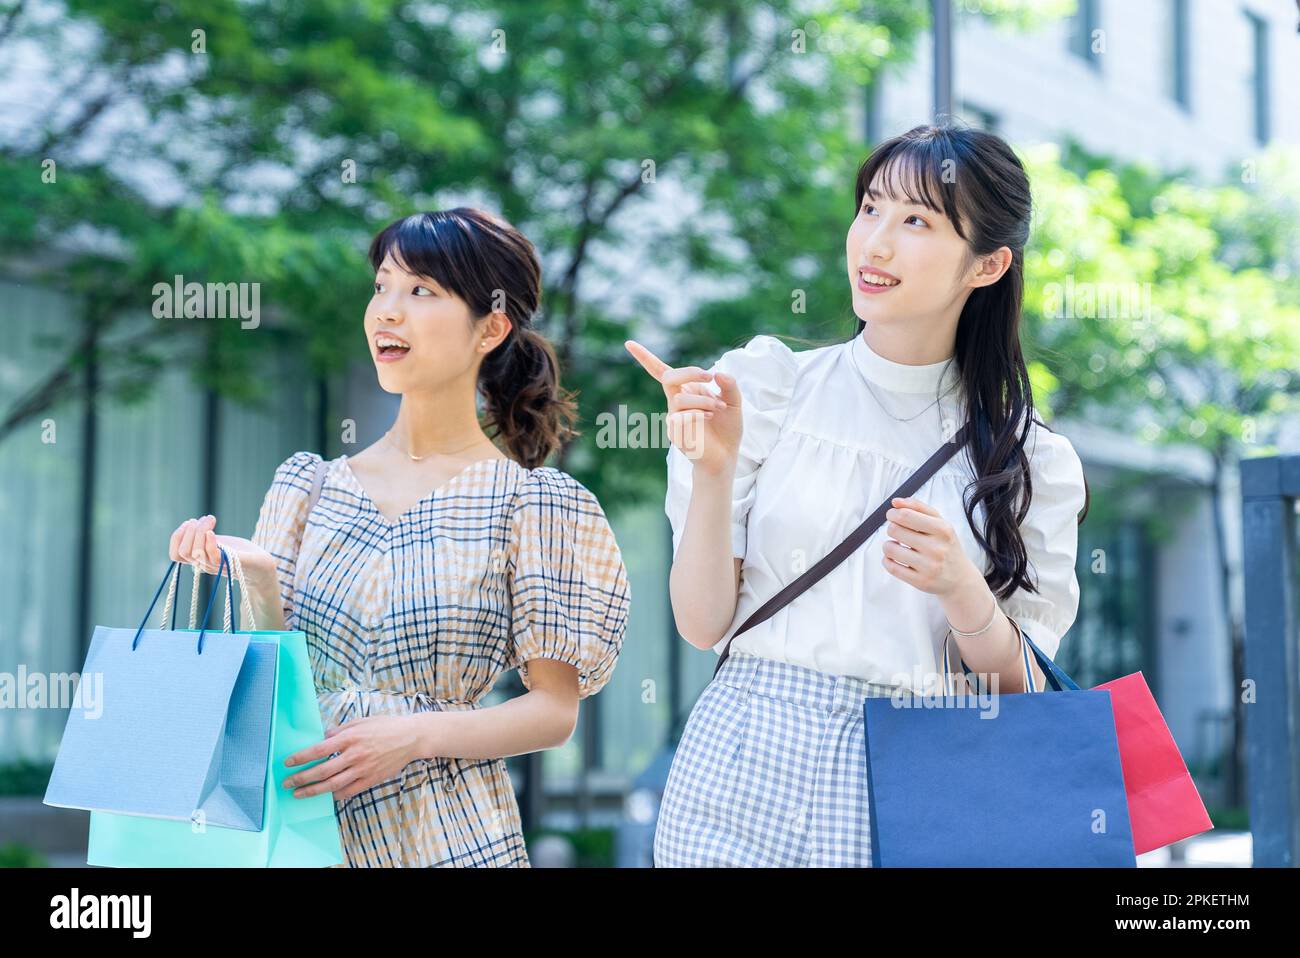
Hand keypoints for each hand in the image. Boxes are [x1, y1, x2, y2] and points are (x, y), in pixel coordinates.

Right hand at [167, 514, 273, 578]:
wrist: (263, 567)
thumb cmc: (240, 553)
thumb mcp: (218, 542)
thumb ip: (204, 538)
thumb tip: (190, 524)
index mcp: (200, 559)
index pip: (175, 554)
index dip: (177, 537)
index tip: (189, 522)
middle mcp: (206, 565)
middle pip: (184, 551)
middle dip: (189, 531)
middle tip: (205, 519)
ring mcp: (218, 566)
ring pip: (196, 553)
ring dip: (200, 531)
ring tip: (211, 519)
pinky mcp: (233, 564)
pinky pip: (213, 557)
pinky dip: (210, 542)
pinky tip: (213, 532)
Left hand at [282, 715, 421, 802]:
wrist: (411, 737)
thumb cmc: (386, 726)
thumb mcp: (361, 721)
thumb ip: (340, 730)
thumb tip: (323, 738)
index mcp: (350, 737)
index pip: (319, 750)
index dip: (301, 757)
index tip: (288, 762)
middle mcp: (355, 754)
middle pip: (322, 770)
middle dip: (301, 778)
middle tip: (287, 782)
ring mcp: (363, 769)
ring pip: (333, 784)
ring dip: (313, 790)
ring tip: (299, 794)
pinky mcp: (371, 779)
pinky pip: (349, 791)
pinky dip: (335, 795)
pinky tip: (326, 796)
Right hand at [625, 339, 742, 475]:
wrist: (725, 457)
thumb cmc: (727, 428)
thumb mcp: (734, 402)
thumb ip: (729, 386)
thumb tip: (718, 372)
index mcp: (686, 390)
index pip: (662, 371)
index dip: (645, 358)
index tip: (629, 343)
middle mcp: (676, 402)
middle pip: (669, 377)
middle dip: (689, 372)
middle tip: (709, 377)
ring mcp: (673, 418)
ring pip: (680, 398)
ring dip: (703, 401)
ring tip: (718, 410)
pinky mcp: (674, 434)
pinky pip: (680, 417)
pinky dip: (696, 414)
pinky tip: (708, 417)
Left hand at [880, 496, 979, 597]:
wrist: (960, 578)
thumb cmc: (946, 546)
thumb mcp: (940, 523)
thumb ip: (919, 507)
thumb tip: (896, 502)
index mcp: (943, 530)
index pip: (906, 515)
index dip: (893, 513)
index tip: (892, 515)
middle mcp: (937, 548)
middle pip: (895, 530)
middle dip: (892, 528)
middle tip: (897, 531)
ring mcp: (928, 566)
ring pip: (890, 549)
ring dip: (888, 545)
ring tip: (897, 546)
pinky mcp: (920, 581)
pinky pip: (891, 567)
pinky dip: (887, 560)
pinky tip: (895, 558)